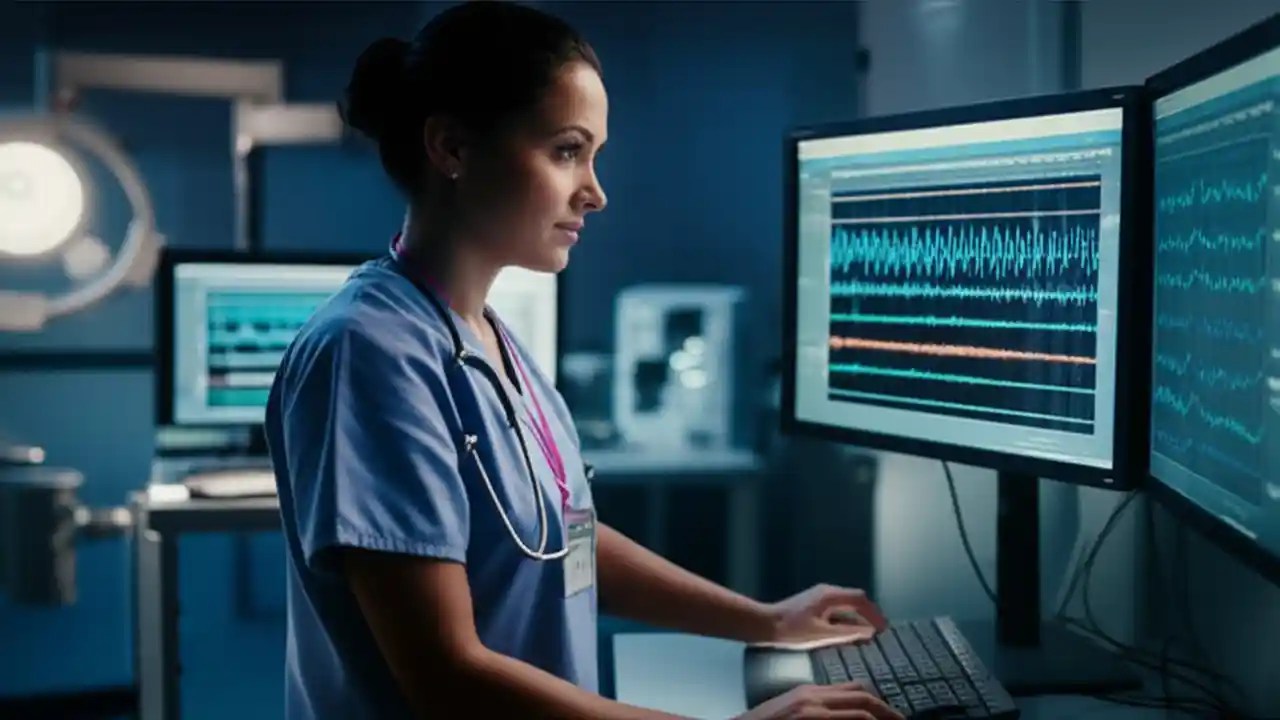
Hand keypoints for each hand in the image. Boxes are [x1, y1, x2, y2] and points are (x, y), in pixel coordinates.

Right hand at [735, 682, 903, 719]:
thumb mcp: (793, 711)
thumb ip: (816, 710)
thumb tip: (843, 715)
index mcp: (811, 692)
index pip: (853, 689)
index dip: (877, 701)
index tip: (890, 714)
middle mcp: (814, 697)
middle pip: (862, 697)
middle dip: (887, 711)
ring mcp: (813, 711)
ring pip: (860, 711)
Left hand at [764, 584, 887, 644]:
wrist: (764, 624)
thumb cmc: (791, 630)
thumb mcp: (821, 634)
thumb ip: (846, 633)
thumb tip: (868, 632)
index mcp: (829, 595)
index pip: (860, 599)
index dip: (874, 613)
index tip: (884, 628)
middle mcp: (826, 592)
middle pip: (855, 600)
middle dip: (869, 615)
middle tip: (880, 632)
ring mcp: (819, 598)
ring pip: (845, 606)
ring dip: (858, 619)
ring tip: (868, 635)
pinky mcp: (813, 606)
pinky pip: (836, 611)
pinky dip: (846, 621)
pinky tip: (849, 634)